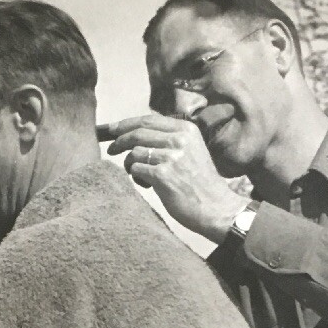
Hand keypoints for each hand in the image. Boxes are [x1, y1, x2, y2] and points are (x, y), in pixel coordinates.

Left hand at [98, 114, 247, 241]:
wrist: (216, 208)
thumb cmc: (200, 183)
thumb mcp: (191, 151)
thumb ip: (170, 140)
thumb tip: (135, 134)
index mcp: (187, 130)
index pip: (149, 120)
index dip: (127, 123)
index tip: (113, 129)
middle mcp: (180, 139)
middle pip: (138, 132)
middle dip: (119, 140)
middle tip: (111, 149)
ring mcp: (171, 156)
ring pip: (134, 152)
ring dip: (130, 164)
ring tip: (139, 175)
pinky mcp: (163, 175)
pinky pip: (136, 170)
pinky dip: (136, 177)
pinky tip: (146, 185)